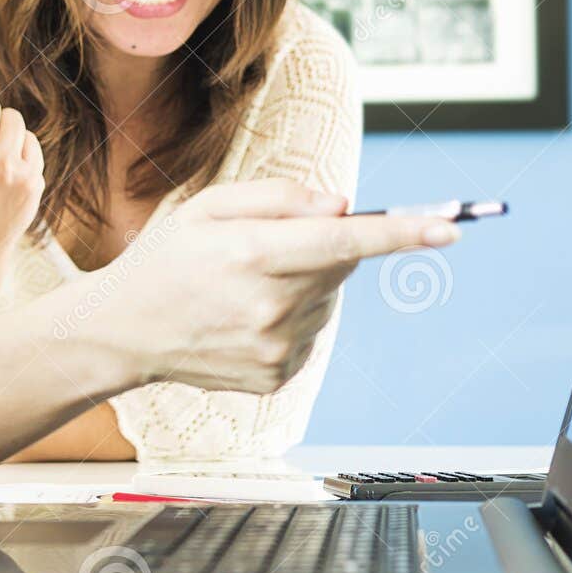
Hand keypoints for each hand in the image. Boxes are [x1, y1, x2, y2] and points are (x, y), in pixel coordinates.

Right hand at [71, 179, 458, 394]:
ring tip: (244, 288)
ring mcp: (276, 348)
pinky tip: (245, 317)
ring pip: (328, 300)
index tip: (448, 229)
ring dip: (304, 285)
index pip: (343, 241)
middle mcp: (270, 306)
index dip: (399, 234)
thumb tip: (342, 206)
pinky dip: (292, 318)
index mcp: (252, 253)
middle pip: (340, 265)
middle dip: (323, 246)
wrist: (123, 334)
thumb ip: (279, 197)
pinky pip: (311, 333)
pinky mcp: (278, 375)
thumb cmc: (165, 260)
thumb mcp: (208, 206)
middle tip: (270, 246)